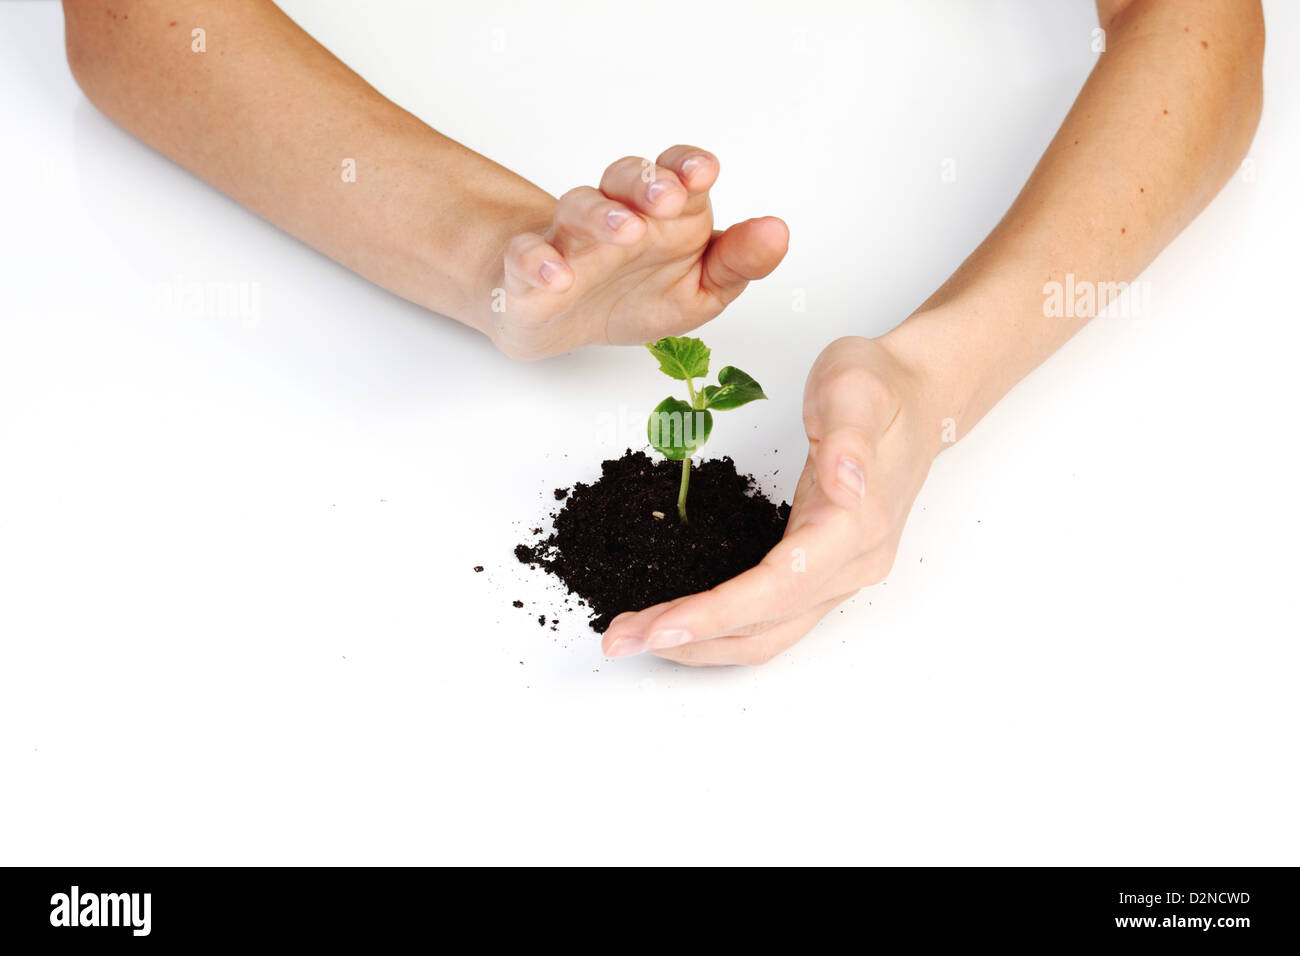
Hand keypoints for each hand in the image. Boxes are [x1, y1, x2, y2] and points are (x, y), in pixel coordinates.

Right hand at [484, 145, 788, 358]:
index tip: (701, 174)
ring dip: (601, 214)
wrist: (559, 320)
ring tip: (625, 232)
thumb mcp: (699, 291)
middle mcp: (616, 214)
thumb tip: (777, 232)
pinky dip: (537, 261)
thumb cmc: (633, 295)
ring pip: (578, 206)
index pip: (675, 172)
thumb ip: (737, 263)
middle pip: (625, 177)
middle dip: (646, 181)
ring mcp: (569, 238)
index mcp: (662, 214)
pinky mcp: (528, 271)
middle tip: (665, 198)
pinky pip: (526, 255)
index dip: (686, 166)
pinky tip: (557, 275)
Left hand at [601, 335, 941, 664]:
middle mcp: (852, 565)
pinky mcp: (822, 572)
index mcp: (856, 526)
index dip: (716, 613)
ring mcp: (840, 575)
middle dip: (689, 639)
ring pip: (766, 635)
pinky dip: (720, 629)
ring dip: (701, 645)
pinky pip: (768, 619)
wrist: (918, 398)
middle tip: (618, 638)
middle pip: (764, 626)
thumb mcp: (856, 386)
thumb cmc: (880, 386)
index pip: (779, 587)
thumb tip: (846, 485)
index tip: (659, 627)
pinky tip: (678, 622)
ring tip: (638, 637)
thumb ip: (849, 435)